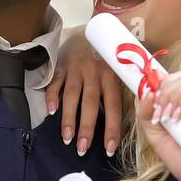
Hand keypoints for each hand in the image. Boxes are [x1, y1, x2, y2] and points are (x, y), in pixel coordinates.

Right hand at [45, 27, 121, 156]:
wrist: (86, 32)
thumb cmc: (103, 59)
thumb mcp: (115, 71)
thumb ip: (118, 91)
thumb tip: (129, 118)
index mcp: (112, 76)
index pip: (113, 106)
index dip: (111, 128)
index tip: (108, 149)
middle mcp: (94, 73)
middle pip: (90, 103)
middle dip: (86, 128)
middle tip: (82, 149)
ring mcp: (76, 69)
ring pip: (72, 95)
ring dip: (69, 118)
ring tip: (67, 138)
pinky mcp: (61, 65)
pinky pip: (55, 82)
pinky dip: (52, 96)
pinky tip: (51, 111)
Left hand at [138, 71, 180, 180]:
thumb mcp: (156, 134)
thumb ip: (146, 114)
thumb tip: (145, 93)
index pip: (176, 78)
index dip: (161, 83)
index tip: (150, 101)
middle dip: (166, 89)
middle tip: (158, 110)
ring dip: (176, 94)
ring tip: (167, 116)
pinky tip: (178, 117)